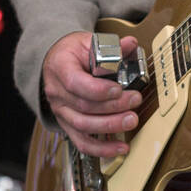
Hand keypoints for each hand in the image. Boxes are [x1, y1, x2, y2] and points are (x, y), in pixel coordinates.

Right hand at [41, 31, 142, 157]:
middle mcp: (58, 93)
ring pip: (83, 126)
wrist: (55, 62)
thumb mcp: (88, 42)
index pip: (75, 83)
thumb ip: (111, 45)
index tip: (118, 89)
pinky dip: (102, 149)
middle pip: (84, 106)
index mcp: (60, 68)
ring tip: (131, 121)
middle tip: (135, 100)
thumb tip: (130, 44)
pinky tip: (119, 148)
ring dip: (110, 126)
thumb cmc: (72, 52)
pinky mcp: (68, 124)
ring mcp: (61, 111)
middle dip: (113, 107)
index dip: (98, 89)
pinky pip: (82, 142)